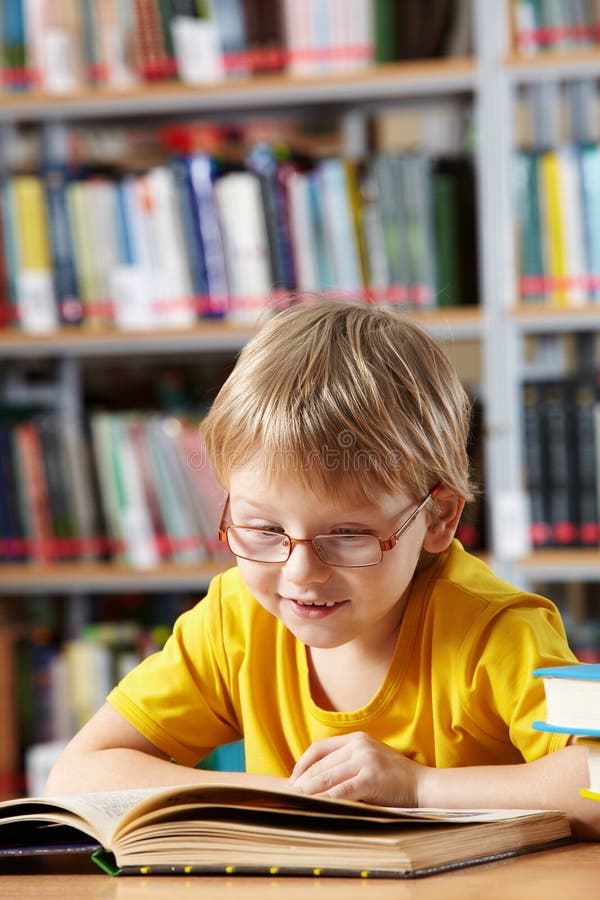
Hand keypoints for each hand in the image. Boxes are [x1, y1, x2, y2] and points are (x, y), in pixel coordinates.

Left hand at [289, 732, 426, 806]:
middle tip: (289, 795)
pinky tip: (317, 806)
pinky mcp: (371, 777)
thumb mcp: (369, 761)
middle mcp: (359, 745)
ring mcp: (365, 760)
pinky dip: (327, 799)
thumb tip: (313, 782)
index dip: (302, 764)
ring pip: (328, 777)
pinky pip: (343, 790)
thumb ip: (346, 764)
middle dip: (303, 781)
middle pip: (321, 764)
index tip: (292, 780)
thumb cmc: (394, 778)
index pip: (319, 748)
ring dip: (310, 791)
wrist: (424, 786)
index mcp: (356, 739)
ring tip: (297, 801)